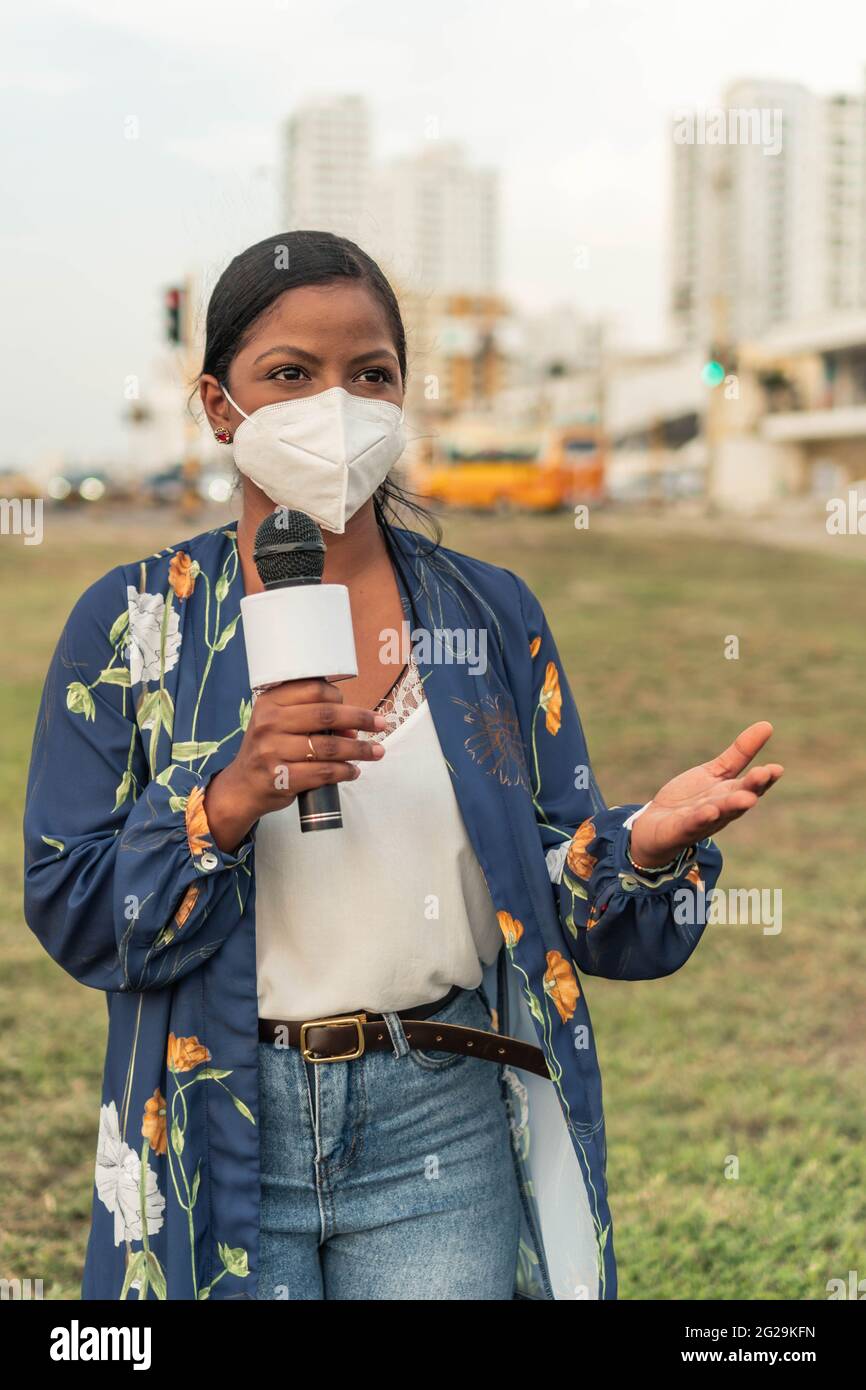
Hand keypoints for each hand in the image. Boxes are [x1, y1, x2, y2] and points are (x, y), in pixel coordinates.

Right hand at [203, 678, 387, 852]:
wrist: (242, 787)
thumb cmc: (270, 749)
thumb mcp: (279, 724)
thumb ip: (312, 719)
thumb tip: (354, 726)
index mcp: (270, 702)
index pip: (313, 689)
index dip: (341, 697)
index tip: (357, 707)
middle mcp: (269, 723)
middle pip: (326, 715)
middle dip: (359, 719)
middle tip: (381, 724)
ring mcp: (272, 751)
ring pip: (328, 746)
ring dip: (358, 749)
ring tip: (376, 752)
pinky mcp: (279, 777)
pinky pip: (322, 772)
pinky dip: (344, 771)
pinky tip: (354, 771)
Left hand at [627, 721, 783, 868]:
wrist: (655, 827)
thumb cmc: (690, 800)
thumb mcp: (715, 772)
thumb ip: (739, 754)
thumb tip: (768, 725)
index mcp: (730, 795)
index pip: (752, 787)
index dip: (765, 779)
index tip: (777, 768)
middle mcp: (721, 810)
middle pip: (739, 799)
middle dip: (752, 788)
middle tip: (764, 774)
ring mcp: (702, 822)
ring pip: (719, 813)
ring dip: (732, 806)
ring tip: (746, 798)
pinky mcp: (680, 830)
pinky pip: (692, 824)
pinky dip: (701, 819)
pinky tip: (709, 811)